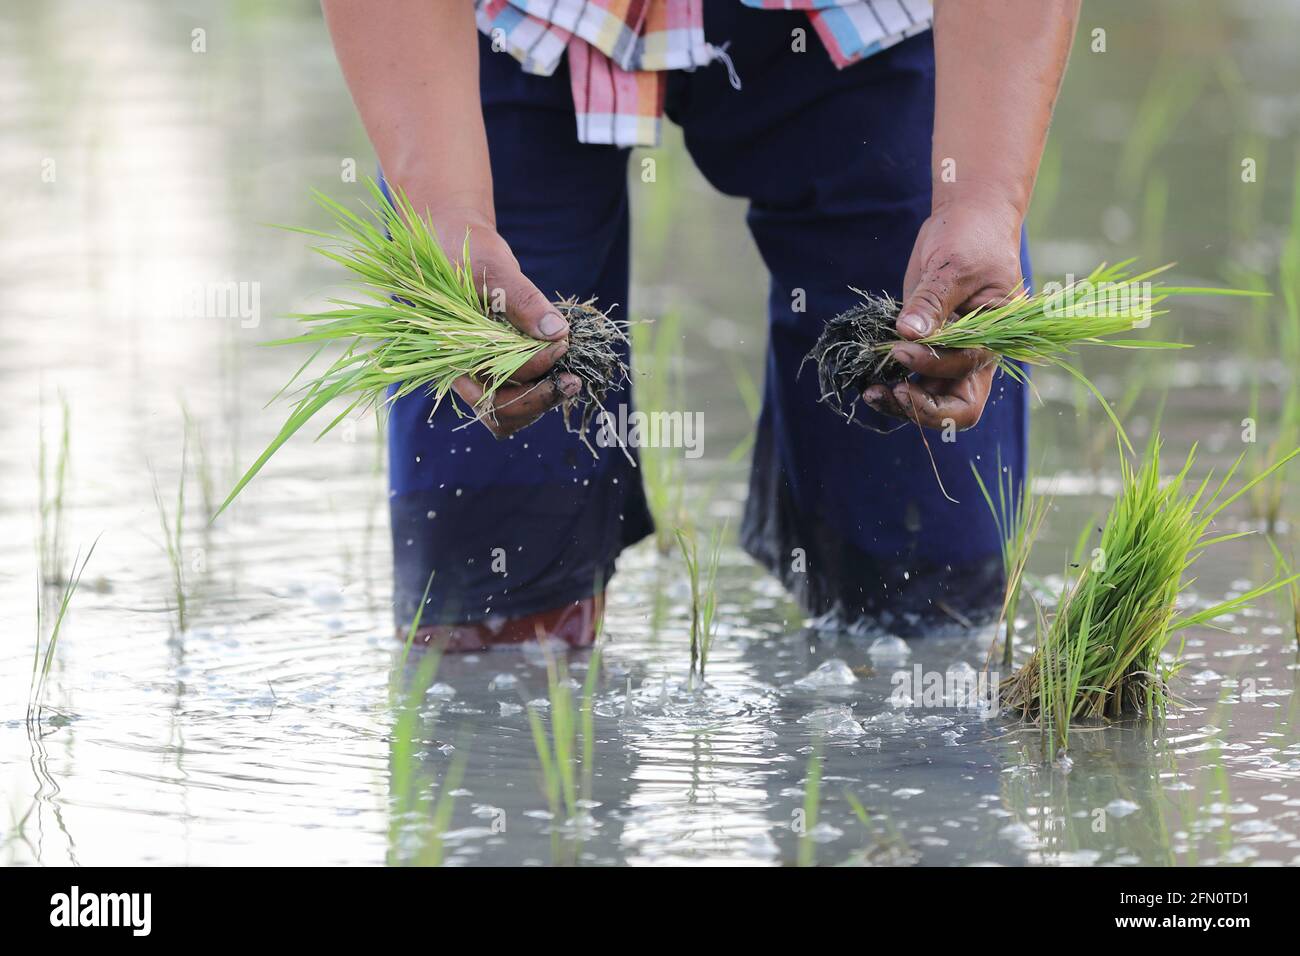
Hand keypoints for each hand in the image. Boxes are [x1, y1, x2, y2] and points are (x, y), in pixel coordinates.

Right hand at [427, 205, 577, 437]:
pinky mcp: (497, 366)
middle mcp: (462, 369)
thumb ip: (522, 299)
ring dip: (541, 400)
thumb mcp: (493, 267)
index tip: (562, 344)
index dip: (531, 367)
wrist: (460, 246)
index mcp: (450, 350)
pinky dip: (540, 388)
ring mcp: (479, 372)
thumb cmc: (467, 252)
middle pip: (499, 412)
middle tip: (573, 382)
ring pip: (509, 411)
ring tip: (571, 380)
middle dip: (538, 400)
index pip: (492, 381)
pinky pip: (518, 394)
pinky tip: (560, 370)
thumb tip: (556, 331)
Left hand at [863, 191, 1023, 430]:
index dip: (932, 367)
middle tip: (884, 393)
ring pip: (930, 399)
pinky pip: (912, 380)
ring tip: (870, 392)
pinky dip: (891, 385)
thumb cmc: (972, 239)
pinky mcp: (926, 348)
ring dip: (900, 402)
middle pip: (955, 407)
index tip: (900, 350)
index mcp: (993, 338)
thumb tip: (908, 333)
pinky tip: (870, 381)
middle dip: (920, 408)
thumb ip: (931, 302)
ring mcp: (949, 355)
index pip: (966, 372)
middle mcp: (973, 356)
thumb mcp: (953, 266)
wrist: (967, 222)